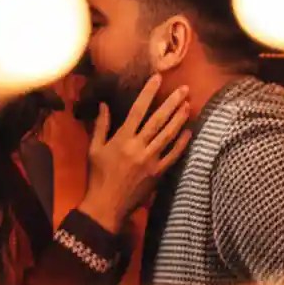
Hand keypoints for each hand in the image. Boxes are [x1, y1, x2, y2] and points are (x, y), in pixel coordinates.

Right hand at [78, 75, 191, 232]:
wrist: (106, 205)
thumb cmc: (97, 176)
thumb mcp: (94, 149)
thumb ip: (101, 126)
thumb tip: (104, 105)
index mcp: (122, 139)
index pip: (138, 110)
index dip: (148, 93)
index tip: (158, 79)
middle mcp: (138, 147)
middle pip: (158, 120)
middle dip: (172, 103)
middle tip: (184, 89)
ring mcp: (150, 160)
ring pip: (169, 135)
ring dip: (180, 119)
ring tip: (189, 105)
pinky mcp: (158, 173)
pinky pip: (173, 155)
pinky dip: (182, 144)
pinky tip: (189, 132)